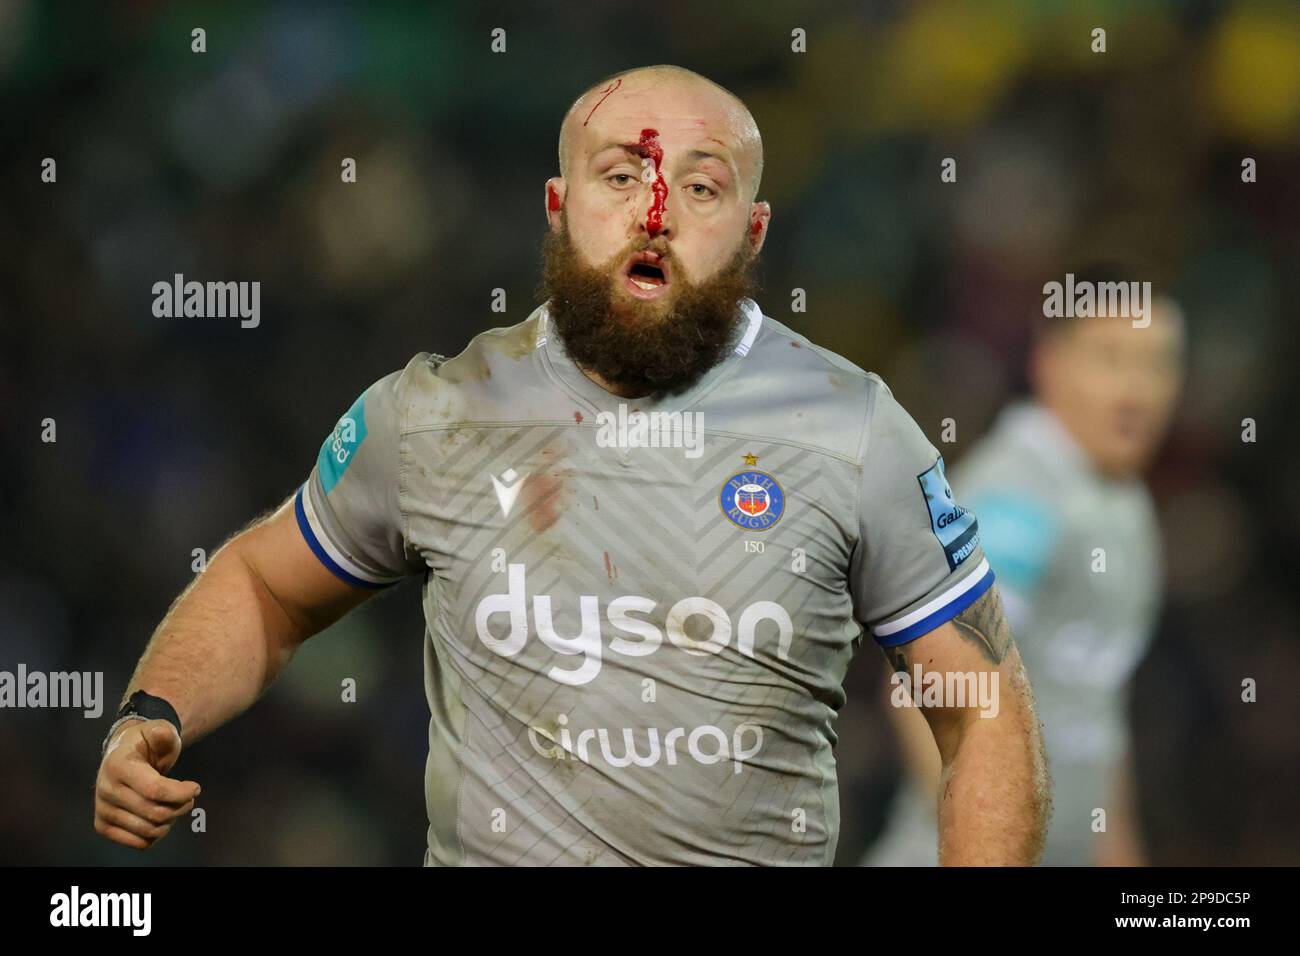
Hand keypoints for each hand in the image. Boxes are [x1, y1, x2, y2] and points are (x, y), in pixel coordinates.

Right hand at [93, 719, 200, 849]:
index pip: (155, 790)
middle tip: (189, 796)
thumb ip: (164, 732)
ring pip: (149, 831)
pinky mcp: (103, 826)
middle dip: (181, 806)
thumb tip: (163, 733)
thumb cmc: (146, 744)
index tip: (195, 787)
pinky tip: (161, 817)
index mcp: (118, 765)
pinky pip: (139, 842)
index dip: (182, 792)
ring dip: (171, 820)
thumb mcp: (158, 731)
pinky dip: (157, 834)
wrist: (122, 756)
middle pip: (155, 813)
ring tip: (176, 804)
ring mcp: (102, 810)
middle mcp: (105, 790)